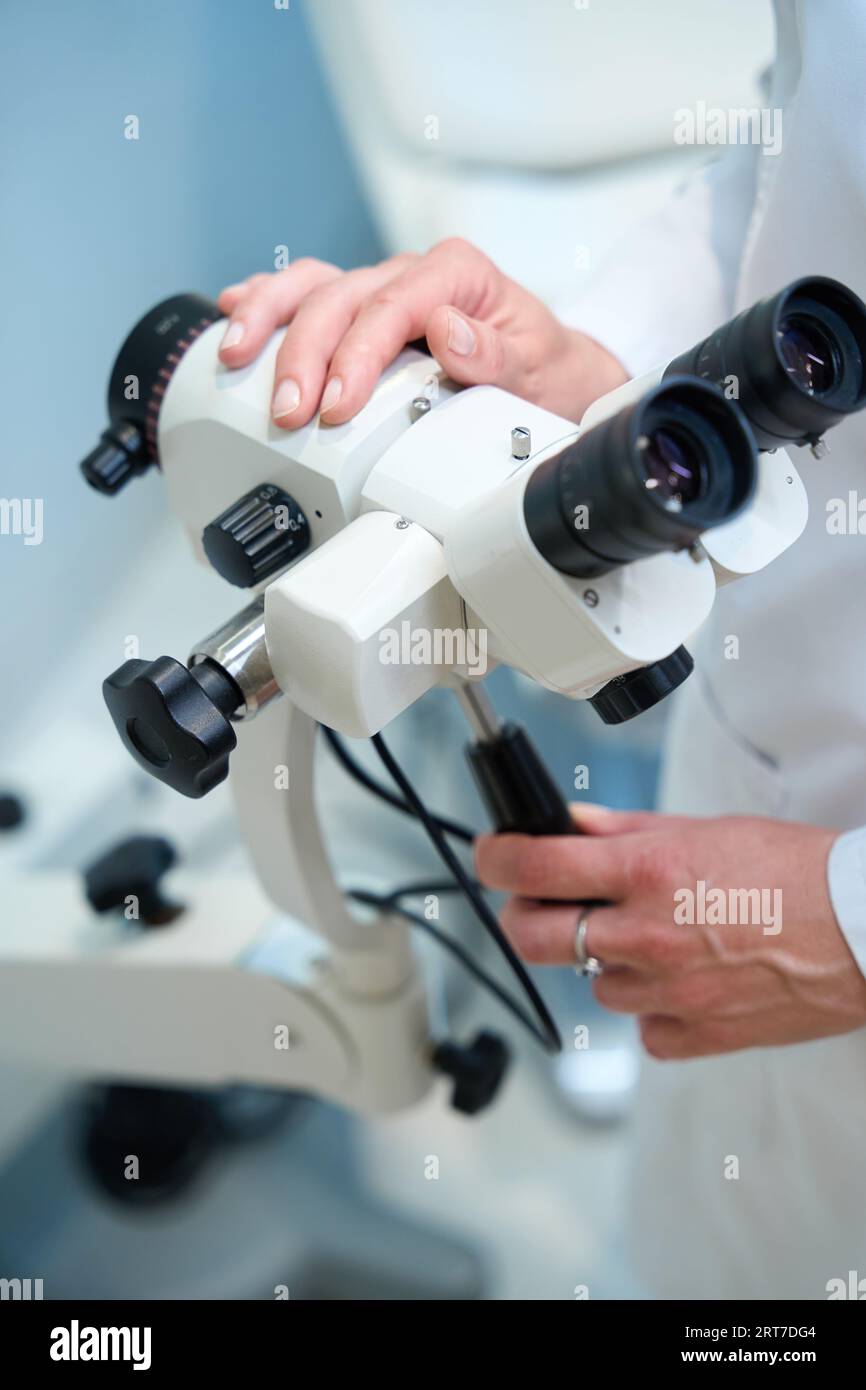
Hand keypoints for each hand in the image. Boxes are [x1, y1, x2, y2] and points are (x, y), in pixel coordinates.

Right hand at [216, 239, 626, 428]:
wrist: (551, 374)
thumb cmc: (543, 370)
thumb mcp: (538, 369)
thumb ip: (495, 354)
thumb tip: (449, 332)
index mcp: (455, 275)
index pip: (391, 305)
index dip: (357, 355)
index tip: (338, 403)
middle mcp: (412, 275)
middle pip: (340, 298)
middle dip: (305, 354)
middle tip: (289, 409)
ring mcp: (382, 289)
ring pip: (312, 286)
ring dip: (268, 320)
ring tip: (234, 357)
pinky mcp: (363, 310)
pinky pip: (307, 293)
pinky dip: (268, 302)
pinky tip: (233, 313)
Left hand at [475, 806, 865, 1058]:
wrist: (861, 928)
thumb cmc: (794, 871)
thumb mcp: (703, 830)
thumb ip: (625, 832)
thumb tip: (568, 824)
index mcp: (648, 872)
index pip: (535, 865)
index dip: (496, 858)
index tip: (492, 855)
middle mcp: (649, 934)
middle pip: (534, 938)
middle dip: (523, 917)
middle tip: (539, 903)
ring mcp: (670, 991)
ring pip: (592, 985)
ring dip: (604, 961)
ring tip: (652, 936)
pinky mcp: (696, 1034)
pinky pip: (642, 1027)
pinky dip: (651, 1005)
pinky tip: (681, 978)